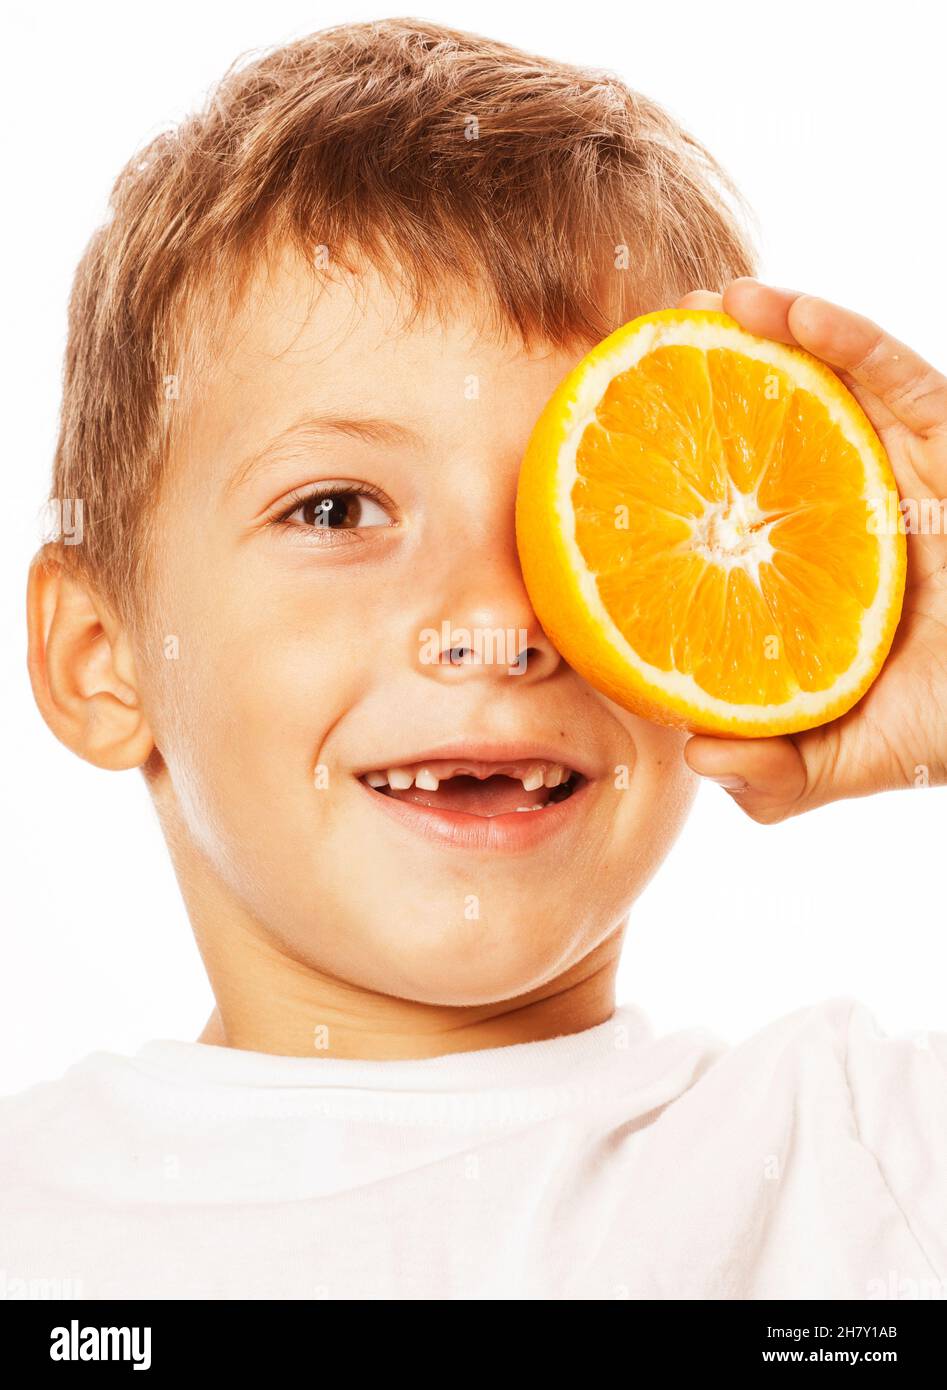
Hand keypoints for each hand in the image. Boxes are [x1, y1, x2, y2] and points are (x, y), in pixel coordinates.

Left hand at [676, 278, 946, 822]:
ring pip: (823, 382)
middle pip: (769, 429)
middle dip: (706, 383)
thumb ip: (780, 774)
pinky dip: (840, 335)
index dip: (676, 474)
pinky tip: (779, 307)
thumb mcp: (853, 759)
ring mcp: (897, 469)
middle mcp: (846, 508)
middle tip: (638, 346)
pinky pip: (894, 375)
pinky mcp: (946, 442)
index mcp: (810, 568)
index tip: (606, 449)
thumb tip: (699, 760)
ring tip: (696, 302)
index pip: (734, 509)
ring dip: (760, 331)